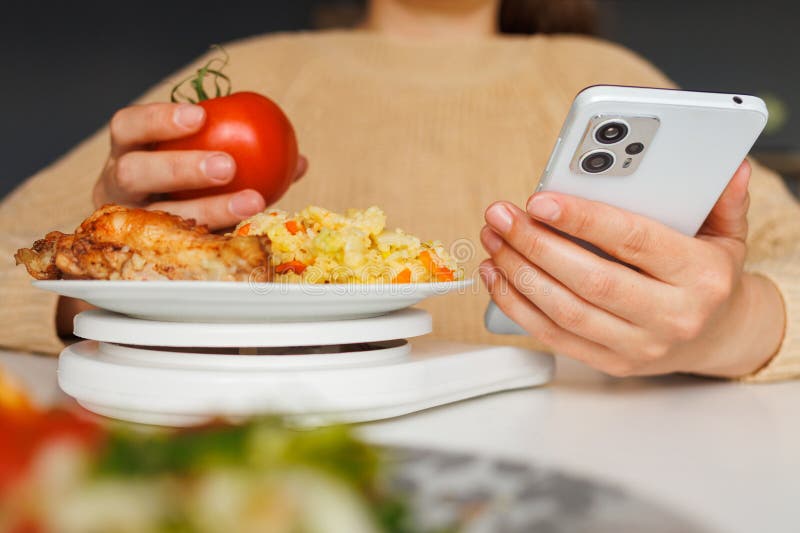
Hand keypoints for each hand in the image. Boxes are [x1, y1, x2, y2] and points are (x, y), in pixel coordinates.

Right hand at [93, 103, 307, 229]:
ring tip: (251, 201)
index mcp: (128, 153)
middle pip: (133, 173)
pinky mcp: (146, 257)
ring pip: (154, 218)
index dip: (159, 119)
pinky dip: (217, 239)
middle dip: (180, 167)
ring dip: (208, 208)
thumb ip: (247, 158)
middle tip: (228, 166)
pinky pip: (179, 250)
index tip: (199, 116)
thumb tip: (298, 162)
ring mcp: (127, 227)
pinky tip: (249, 236)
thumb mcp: (207, 167)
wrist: (159, 243)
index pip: (128, 127)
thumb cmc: (188, 191)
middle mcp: (117, 188)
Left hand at [479, 161, 784, 377]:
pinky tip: (498, 275)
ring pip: (565, 311)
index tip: (540, 200)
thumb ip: (722, 200)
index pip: (634, 242)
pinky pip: (554, 336)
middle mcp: (671, 316)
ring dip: (519, 274)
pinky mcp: (611, 363)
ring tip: (494, 239)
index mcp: (700, 276)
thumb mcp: (727, 235)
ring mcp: (639, 345)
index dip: (583, 220)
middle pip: (590, 280)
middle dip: (536, 245)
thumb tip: (728, 165)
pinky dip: (517, 305)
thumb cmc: (710, 278)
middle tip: (501, 216)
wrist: (718, 337)